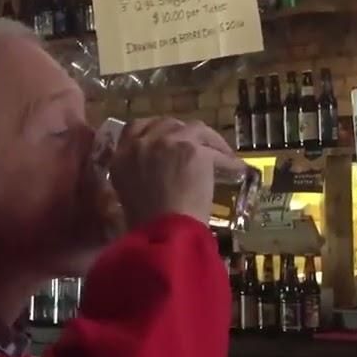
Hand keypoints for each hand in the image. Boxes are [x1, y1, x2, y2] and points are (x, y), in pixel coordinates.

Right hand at [107, 118, 243, 227]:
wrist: (164, 232)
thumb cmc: (147, 229)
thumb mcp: (130, 200)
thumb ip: (138, 179)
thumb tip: (156, 177)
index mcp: (120, 159)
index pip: (133, 129)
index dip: (152, 131)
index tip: (166, 139)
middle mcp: (141, 144)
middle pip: (165, 124)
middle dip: (182, 133)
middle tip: (196, 145)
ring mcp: (166, 142)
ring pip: (192, 129)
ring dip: (207, 140)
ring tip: (221, 155)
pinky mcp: (190, 147)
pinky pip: (212, 147)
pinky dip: (225, 158)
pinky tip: (236, 169)